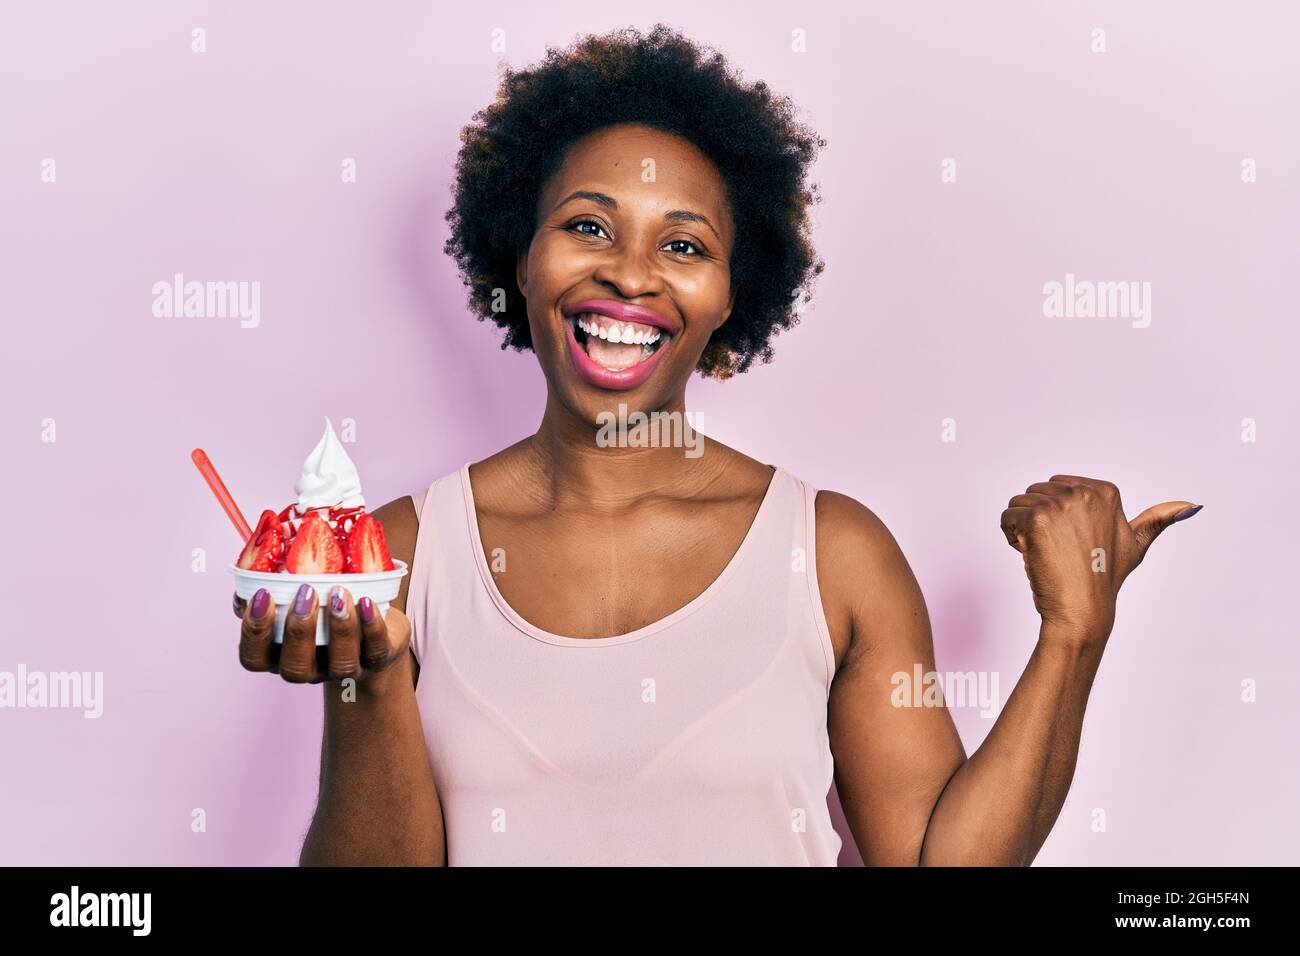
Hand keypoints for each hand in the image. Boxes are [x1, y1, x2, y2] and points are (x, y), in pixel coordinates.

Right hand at [234, 584, 410, 684]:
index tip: (263, 594)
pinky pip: (376, 651)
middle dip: (298, 630)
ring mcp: (344, 669)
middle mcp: (309, 669)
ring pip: (340, 664)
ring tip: (338, 592)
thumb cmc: (324, 608)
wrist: (374, 631)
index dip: (254, 631)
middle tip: (305, 592)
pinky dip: (371, 626)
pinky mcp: (377, 660)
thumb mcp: (295, 596)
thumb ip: (273, 584)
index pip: (253, 658)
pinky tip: (366, 601)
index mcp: (279, 655)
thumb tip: (254, 561)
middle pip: (295, 668)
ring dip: (339, 628)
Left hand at [1000, 474, 1200, 642]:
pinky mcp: (1038, 518)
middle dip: (1038, 519)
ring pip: (1018, 503)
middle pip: (1035, 491)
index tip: (1075, 540)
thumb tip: (1193, 505)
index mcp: (1106, 491)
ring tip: (1047, 553)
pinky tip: (1032, 555)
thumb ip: (1159, 520)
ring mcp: (1061, 504)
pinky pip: (1007, 517)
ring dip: (1022, 529)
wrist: (1082, 609)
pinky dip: (1011, 538)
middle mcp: (1084, 492)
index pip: (1056, 486)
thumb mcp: (1137, 545)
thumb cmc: (1105, 578)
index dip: (1057, 515)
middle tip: (1059, 549)